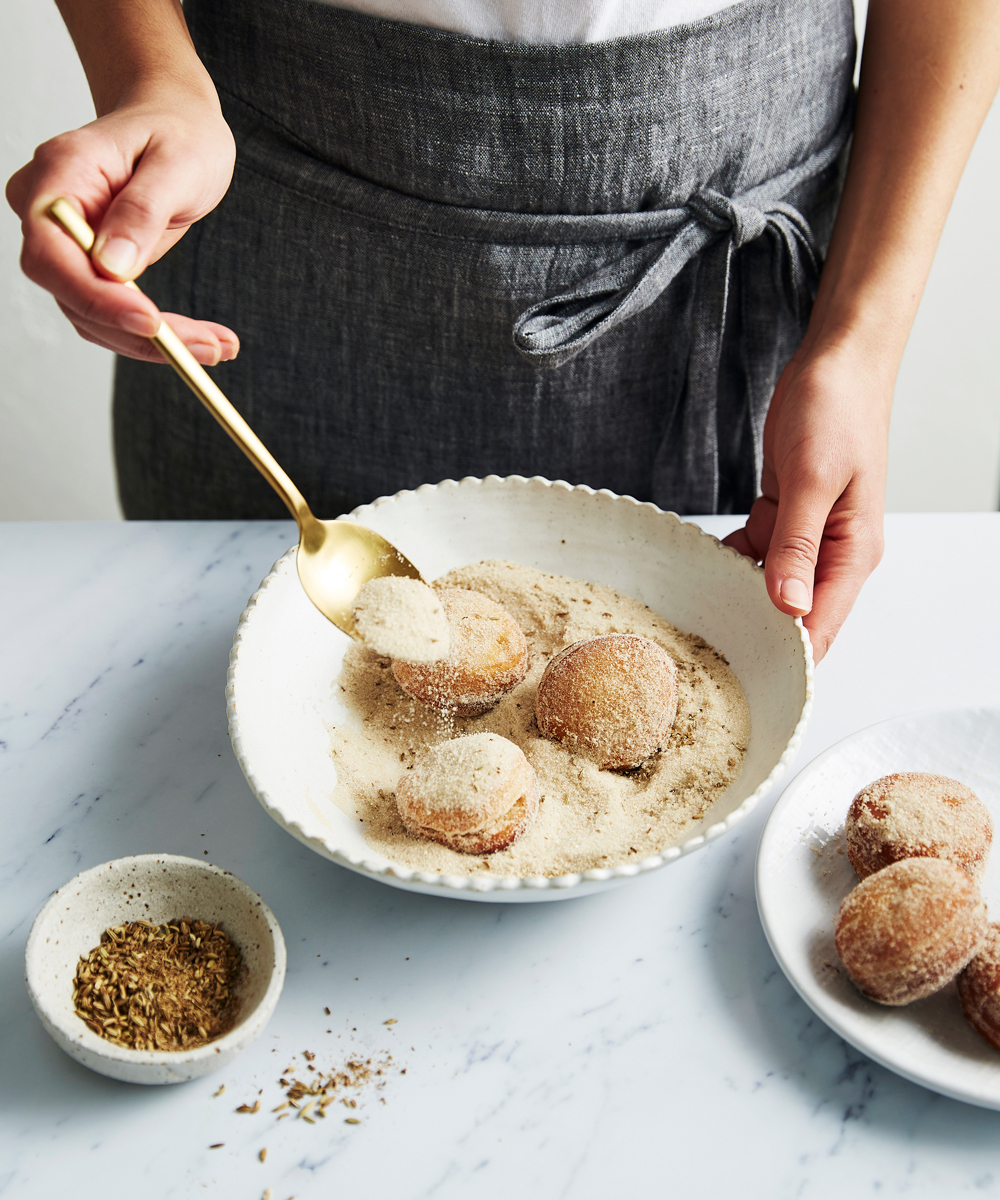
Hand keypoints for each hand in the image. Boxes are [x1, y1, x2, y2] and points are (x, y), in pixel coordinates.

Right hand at [6, 86, 236, 364]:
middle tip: (209, 348)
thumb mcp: (177, 162)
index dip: (95, 296)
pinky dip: (160, 335)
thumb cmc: (178, 130)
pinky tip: (207, 339)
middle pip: (72, 294)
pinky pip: (115, 315)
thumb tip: (112, 267)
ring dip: (157, 343)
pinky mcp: (92, 270)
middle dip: (138, 332)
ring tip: (220, 345)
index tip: (149, 322)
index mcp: (60, 174)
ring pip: (95, 317)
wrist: (176, 122)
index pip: (51, 253)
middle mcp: (49, 213)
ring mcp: (67, 246)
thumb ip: (142, 210)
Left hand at [722, 339, 890, 662]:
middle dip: (755, 635)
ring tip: (693, 619)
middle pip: (794, 616)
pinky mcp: (784, 517)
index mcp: (853, 553)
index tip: (747, 682)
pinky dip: (730, 561)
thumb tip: (789, 606)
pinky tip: (700, 566)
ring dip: (737, 598)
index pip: (821, 626)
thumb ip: (797, 545)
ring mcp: (808, 536)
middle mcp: (833, 553)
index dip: (788, 659)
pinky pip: (754, 554)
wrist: (834, 363)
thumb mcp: (812, 480)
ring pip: (769, 587)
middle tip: (706, 658)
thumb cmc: (837, 411)